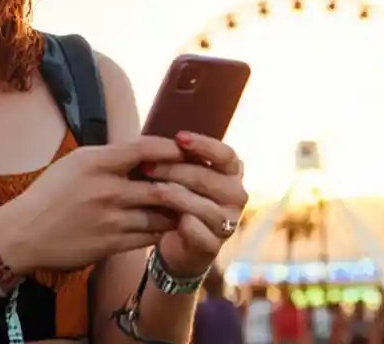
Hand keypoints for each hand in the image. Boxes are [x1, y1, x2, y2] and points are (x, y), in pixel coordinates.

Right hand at [0, 136, 186, 272]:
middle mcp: (106, 189)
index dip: (171, 148)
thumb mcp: (75, 163)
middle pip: (161, 183)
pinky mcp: (112, 244)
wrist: (24, 234)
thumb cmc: (50, 194)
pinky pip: (149, 235)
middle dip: (184, 183)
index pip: (145, 149)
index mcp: (96, 162)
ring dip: (178, 210)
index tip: (187, 149)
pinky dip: (163, 230)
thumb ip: (110, 157)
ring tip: (192, 205)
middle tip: (201, 181)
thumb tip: (144, 150)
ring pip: (160, 213)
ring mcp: (110, 219)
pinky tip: (171, 225)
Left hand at [141, 131, 247, 276]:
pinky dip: (181, 223)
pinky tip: (165, 218)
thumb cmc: (179, 198)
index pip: (226, 154)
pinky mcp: (214, 246)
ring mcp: (228, 222)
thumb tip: (156, 139)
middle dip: (174, 170)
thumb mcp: (181, 174)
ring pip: (202, 205)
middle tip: (146, 167)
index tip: (179, 137)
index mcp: (232, 173)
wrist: (177, 242)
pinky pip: (196, 231)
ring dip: (174, 196)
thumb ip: (179, 158)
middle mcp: (236, 195)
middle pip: (207, 178)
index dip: (203, 145)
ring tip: (152, 190)